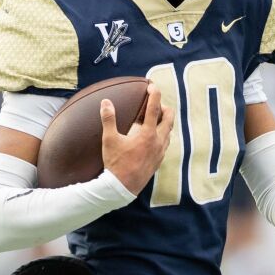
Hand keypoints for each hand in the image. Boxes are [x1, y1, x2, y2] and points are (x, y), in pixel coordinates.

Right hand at [100, 80, 173, 194]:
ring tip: (153, 119)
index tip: (152, 86)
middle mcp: (158, 142)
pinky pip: (165, 144)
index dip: (154, 95)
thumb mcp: (109, 140)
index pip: (154, 108)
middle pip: (169, 119)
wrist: (121, 188)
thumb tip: (105, 102)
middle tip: (155, 104)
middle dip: (164, 108)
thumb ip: (108, 119)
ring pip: (169, 132)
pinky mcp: (158, 161)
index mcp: (148, 134)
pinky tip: (152, 138)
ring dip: (164, 122)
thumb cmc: (116, 164)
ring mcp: (160, 152)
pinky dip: (161, 136)